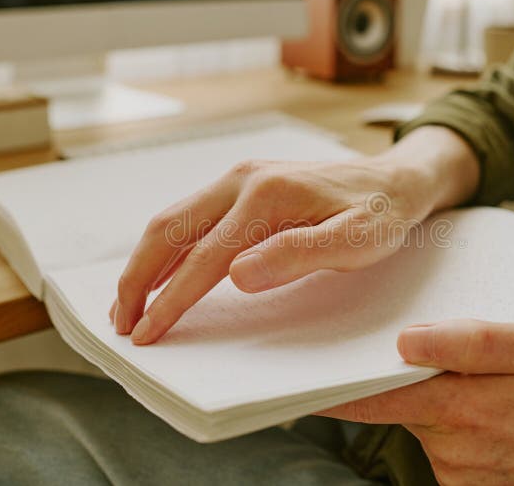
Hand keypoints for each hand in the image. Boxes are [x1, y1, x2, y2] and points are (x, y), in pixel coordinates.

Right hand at [111, 126, 479, 343]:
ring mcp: (239, 179)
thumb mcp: (357, 242)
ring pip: (172, 221)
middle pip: (169, 230)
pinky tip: (161, 274)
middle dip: (138, 279)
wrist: (393, 181)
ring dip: (144, 264)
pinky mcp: (241, 186)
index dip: (173, 299)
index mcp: (268, 195)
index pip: (205, 256)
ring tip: (128, 305)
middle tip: (120, 324)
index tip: (148, 333)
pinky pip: (190, 217)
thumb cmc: (380, 216)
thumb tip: (238, 275)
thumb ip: (299, 255)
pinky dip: (166, 249)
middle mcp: (243, 179)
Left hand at [320, 320, 513, 484]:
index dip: (337, 384)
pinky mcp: (466, 482)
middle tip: (399, 352)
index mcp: (462, 407)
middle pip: (392, 405)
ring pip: (420, 420)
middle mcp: (451, 446)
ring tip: (478, 382)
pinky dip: (451, 421)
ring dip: (433, 398)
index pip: (372, 397)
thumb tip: (409, 341)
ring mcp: (457, 470)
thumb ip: (474, 342)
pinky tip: (488, 409)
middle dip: (387, 379)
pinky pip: (441, 441)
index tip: (307, 368)